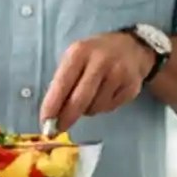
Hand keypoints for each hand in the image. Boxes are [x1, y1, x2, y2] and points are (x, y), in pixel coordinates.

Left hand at [40, 31, 154, 132]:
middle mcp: (100, 62)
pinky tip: (104, 95)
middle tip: (58, 129)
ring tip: (89, 98)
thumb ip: (64, 81)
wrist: (131, 47)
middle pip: (80, 99)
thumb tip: (52, 114)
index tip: (44, 122)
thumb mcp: (75, 58)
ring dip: (87, 110)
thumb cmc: (94, 55)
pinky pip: (110, 108)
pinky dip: (102, 108)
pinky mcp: (131, 87)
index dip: (52, 105)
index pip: (62, 83)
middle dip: (67, 117)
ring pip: (95, 107)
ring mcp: (118, 74)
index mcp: (80, 52)